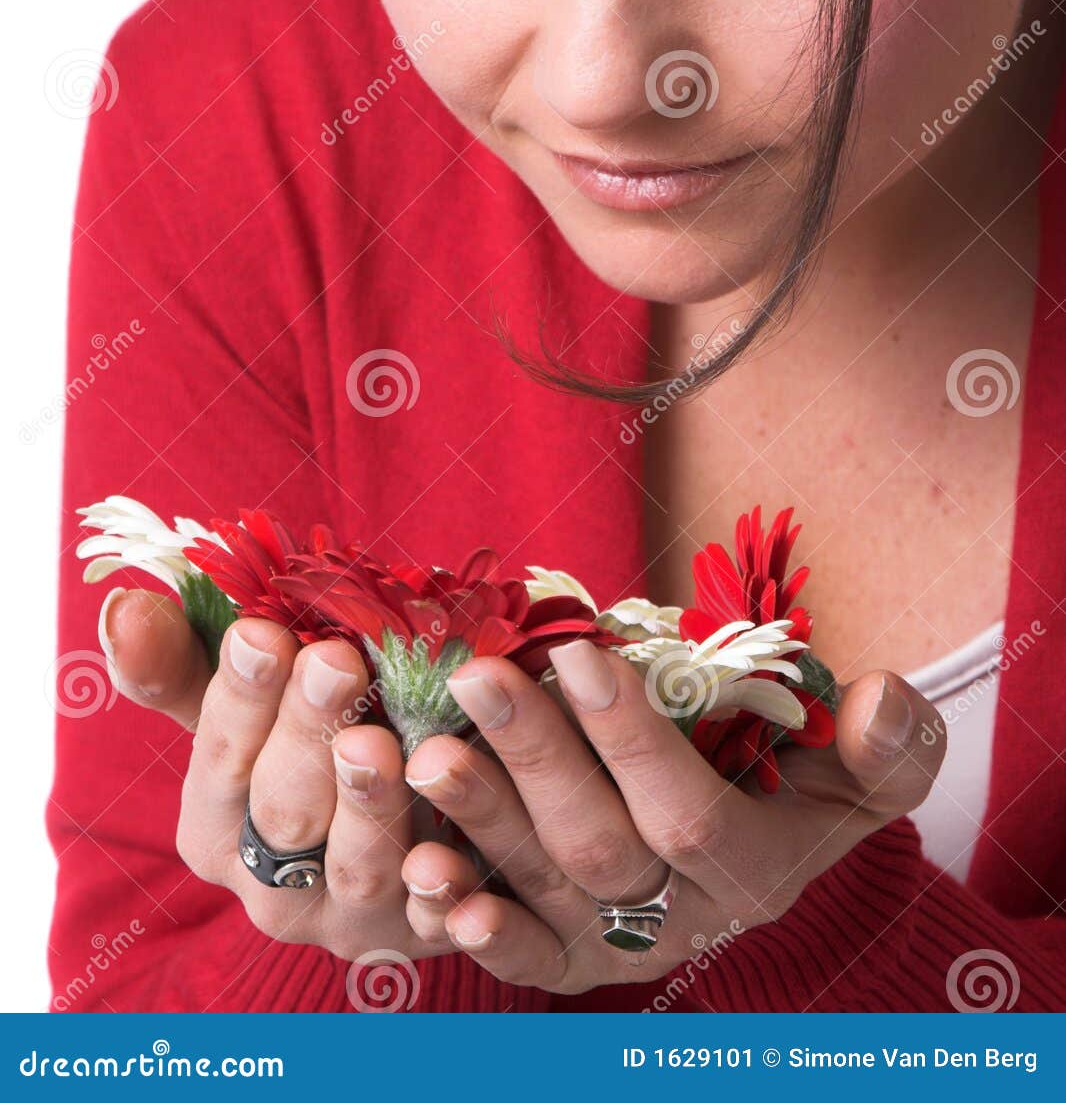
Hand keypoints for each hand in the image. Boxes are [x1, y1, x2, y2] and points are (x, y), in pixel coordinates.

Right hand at [100, 589, 478, 962]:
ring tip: (382, 741)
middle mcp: (273, 889)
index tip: (262, 633)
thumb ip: (183, 661)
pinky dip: (441, 893)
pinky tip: (451, 855)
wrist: (399, 829)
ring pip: (356, 869)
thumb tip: (124, 608)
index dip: (241, 698)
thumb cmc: (305, 750)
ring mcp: (349, 919)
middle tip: (335, 663)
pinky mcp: (423, 935)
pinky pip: (435, 922)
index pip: (218, 761)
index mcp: (214, 830)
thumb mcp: (244, 708)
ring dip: (368, 805)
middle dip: (308, 735)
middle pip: (285, 812)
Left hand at [398, 643, 945, 993]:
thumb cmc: (806, 775)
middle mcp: (685, 919)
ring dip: (481, 825)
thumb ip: (887, 744)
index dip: (632, 739)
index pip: (689, 811)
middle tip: (476, 676)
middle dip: (536, 759)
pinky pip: (521, 954)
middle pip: (600, 848)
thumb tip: (883, 701)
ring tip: (426, 753)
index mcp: (759, 869)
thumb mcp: (863, 762)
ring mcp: (622, 944)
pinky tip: (425, 872)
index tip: (580, 653)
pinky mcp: (572, 956)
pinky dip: (474, 922)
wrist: (765, 828)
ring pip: (544, 888)